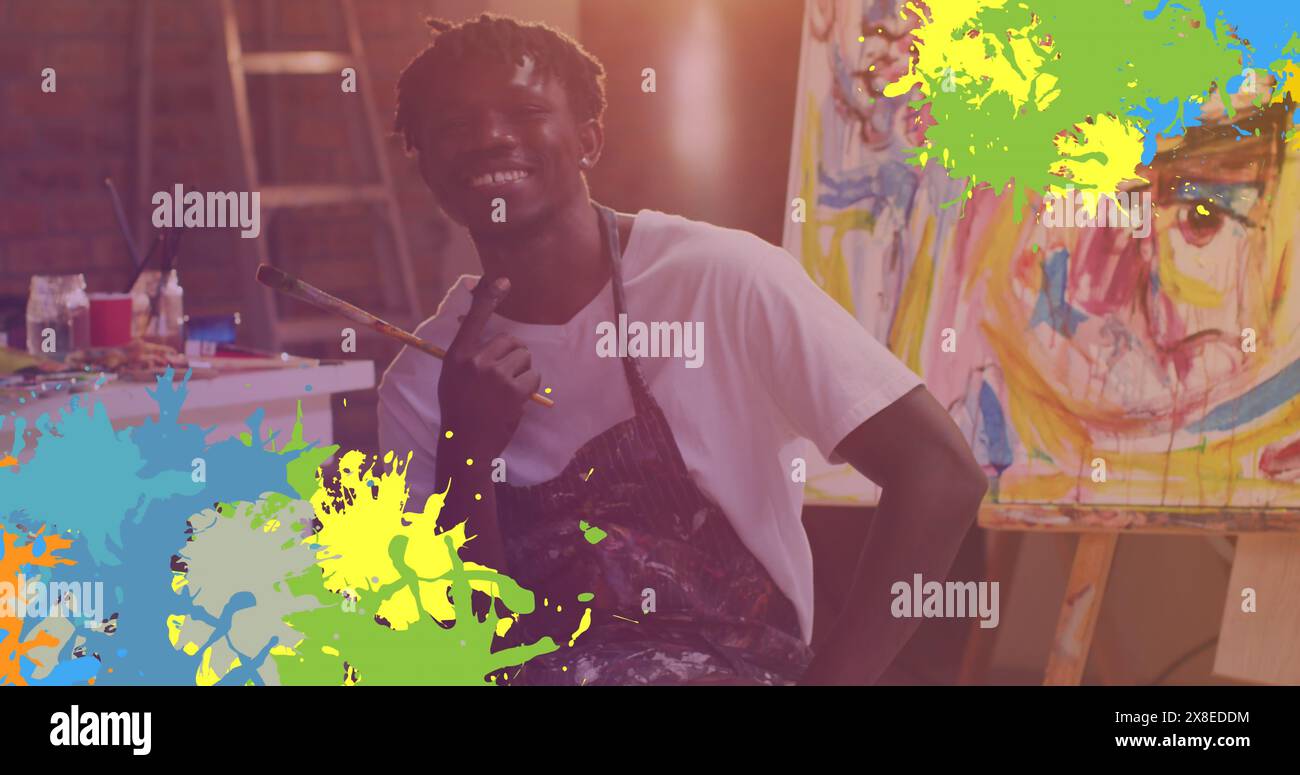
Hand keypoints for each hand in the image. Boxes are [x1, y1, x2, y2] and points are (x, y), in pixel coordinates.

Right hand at [437, 277, 540, 458]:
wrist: (465, 443)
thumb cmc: (459, 409)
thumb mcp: (453, 377)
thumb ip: (469, 355)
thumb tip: (490, 338)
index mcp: (457, 355)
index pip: (474, 320)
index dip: (488, 297)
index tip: (502, 279)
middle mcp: (475, 361)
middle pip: (511, 341)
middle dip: (514, 356)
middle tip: (503, 377)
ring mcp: (495, 376)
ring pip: (525, 358)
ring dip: (523, 373)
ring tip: (506, 392)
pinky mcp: (513, 391)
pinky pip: (534, 377)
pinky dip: (530, 388)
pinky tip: (515, 400)